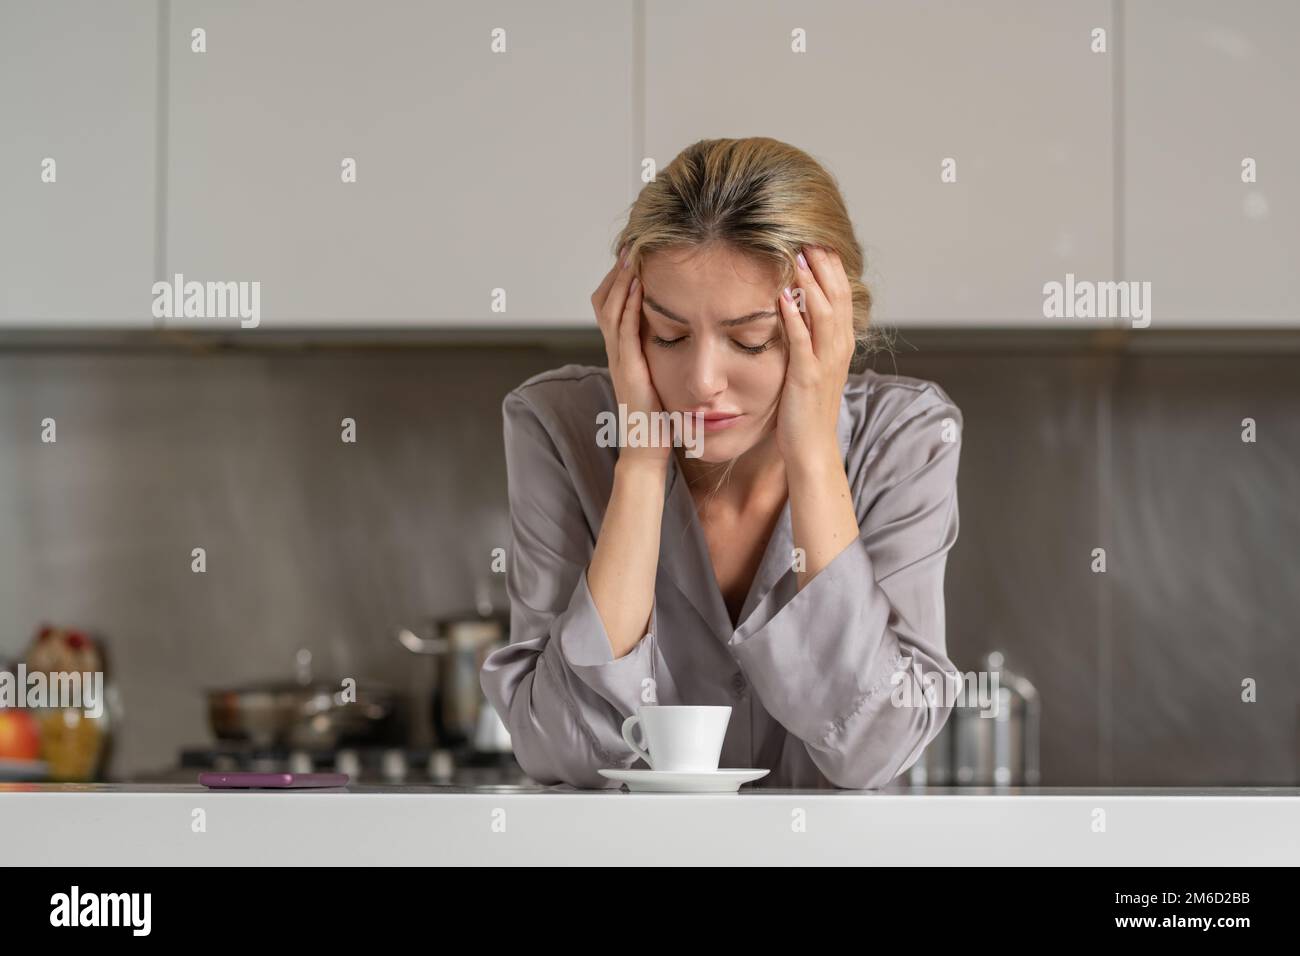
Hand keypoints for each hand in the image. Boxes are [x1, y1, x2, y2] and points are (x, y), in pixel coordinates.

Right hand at [591, 246, 670, 464]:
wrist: (647, 449)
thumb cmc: (658, 418)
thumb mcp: (659, 378)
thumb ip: (663, 357)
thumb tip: (680, 336)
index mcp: (623, 353)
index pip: (613, 307)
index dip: (619, 280)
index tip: (633, 256)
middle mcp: (616, 352)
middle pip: (604, 301)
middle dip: (616, 272)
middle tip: (629, 246)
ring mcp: (619, 360)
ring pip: (611, 310)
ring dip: (620, 280)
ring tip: (631, 255)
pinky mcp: (629, 370)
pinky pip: (625, 330)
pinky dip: (630, 304)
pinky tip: (639, 285)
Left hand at [775, 245, 855, 469]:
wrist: (813, 448)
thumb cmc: (807, 408)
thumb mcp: (814, 366)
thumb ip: (811, 338)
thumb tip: (799, 309)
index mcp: (841, 343)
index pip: (842, 294)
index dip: (831, 266)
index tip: (816, 240)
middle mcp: (839, 348)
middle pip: (838, 295)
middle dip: (823, 265)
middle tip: (808, 236)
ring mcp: (824, 362)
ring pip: (824, 313)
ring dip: (810, 282)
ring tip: (797, 257)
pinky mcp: (806, 377)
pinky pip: (801, 341)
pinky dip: (793, 316)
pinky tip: (782, 296)